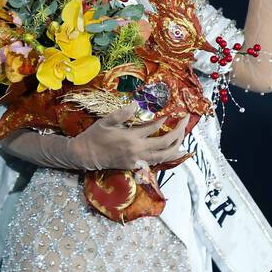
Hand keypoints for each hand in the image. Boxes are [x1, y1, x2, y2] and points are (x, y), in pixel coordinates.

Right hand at [69, 103, 190, 169]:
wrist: (86, 156)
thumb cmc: (95, 136)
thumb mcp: (106, 121)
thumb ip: (122, 113)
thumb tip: (136, 105)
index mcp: (131, 138)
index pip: (153, 128)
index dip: (164, 120)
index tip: (171, 113)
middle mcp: (137, 150)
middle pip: (165, 142)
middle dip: (178, 131)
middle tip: (186, 120)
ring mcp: (138, 160)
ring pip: (164, 155)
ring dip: (177, 145)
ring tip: (185, 136)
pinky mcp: (136, 166)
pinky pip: (157, 162)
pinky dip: (168, 157)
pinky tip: (175, 152)